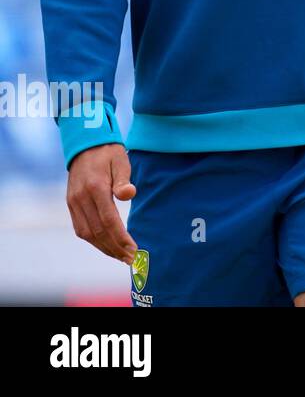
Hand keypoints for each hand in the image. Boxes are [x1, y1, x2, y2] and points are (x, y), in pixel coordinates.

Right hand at [67, 143, 137, 264]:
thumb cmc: (109, 153)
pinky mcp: (71, 204)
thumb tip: (129, 194)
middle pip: (98, 231)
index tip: (134, 250)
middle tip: (131, 259)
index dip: (121, 238)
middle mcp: (81, 198)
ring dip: (104, 248)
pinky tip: (106, 246)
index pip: (109, 221)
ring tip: (121, 257)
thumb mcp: (121, 160)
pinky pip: (80, 228)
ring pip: (87, 233)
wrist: (86, 145)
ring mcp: (73, 202)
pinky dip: (93, 240)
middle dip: (114, 248)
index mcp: (96, 188)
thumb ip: (124, 179)